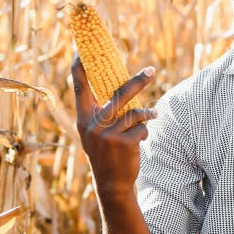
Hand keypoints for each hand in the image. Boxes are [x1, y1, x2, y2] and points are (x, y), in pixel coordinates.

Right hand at [71, 57, 157, 194]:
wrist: (111, 183)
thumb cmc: (105, 153)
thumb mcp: (95, 133)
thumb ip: (100, 113)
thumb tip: (119, 86)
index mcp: (83, 119)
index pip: (79, 88)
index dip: (79, 68)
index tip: (81, 50)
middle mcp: (93, 125)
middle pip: (119, 94)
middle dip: (138, 81)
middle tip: (152, 70)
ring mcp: (108, 134)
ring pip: (135, 112)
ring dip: (147, 114)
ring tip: (154, 114)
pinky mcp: (123, 143)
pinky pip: (141, 128)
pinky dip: (144, 131)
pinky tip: (140, 139)